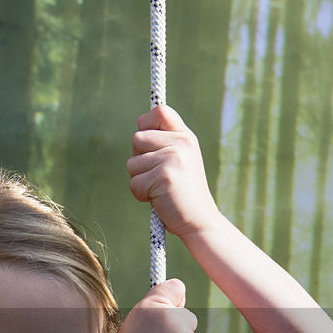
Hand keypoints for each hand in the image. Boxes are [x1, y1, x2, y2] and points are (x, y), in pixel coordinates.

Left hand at [127, 104, 217, 239]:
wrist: (200, 221)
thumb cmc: (184, 193)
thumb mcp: (180, 160)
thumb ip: (164, 141)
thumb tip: (140, 121)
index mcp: (186, 137)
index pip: (160, 111)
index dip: (146, 122)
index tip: (147, 142)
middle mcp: (181, 144)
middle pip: (137, 138)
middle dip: (139, 159)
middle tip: (158, 175)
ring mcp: (173, 160)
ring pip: (132, 163)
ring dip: (140, 179)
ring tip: (160, 189)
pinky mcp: (163, 178)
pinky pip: (134, 183)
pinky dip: (141, 195)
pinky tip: (158, 199)